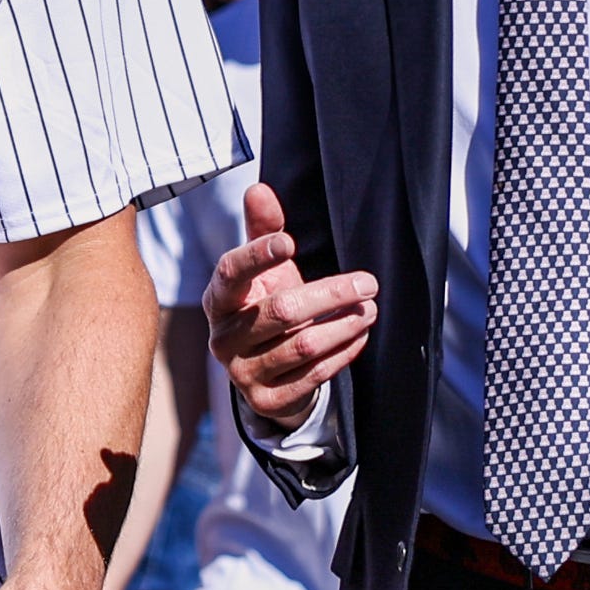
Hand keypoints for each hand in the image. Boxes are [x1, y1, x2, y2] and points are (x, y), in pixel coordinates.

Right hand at [202, 185, 376, 432]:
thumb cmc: (266, 304)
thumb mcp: (265, 269)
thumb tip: (258, 188)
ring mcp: (242, 372)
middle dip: (331, 294)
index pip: (231, 273)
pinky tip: (359, 336)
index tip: (290, 242)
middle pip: (281, 310)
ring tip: (369, 309)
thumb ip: (264, 229)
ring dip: (344, 325)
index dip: (257, 256)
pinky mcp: (267, 401)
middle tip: (368, 283)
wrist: (266, 372)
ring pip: (303, 345)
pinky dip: (342, 352)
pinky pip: (314, 374)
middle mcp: (223, 337)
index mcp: (219, 298)